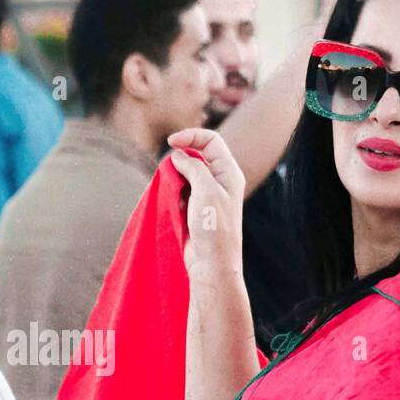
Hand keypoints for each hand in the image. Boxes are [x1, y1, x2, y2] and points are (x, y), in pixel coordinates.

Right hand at [166, 129, 244, 282]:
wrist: (211, 263)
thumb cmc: (214, 227)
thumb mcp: (205, 190)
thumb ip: (192, 167)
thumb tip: (178, 156)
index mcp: (229, 172)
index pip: (210, 141)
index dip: (191, 136)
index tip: (170, 143)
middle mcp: (220, 181)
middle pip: (196, 156)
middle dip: (179, 161)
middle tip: (171, 176)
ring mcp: (207, 195)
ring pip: (185, 174)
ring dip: (174, 180)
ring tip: (174, 198)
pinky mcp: (195, 208)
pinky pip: (180, 192)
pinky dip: (173, 195)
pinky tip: (174, 209)